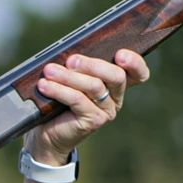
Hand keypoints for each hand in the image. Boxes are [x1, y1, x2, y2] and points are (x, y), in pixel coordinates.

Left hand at [25, 48, 147, 165]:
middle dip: (93, 65)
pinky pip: (78, 100)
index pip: (138, 73)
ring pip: (94, 86)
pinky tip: (45, 85)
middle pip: (116, 76)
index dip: (135, 63)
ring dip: (69, 76)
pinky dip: (59, 90)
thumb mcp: (72, 76)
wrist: (48, 131)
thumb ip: (78, 65)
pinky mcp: (94, 121)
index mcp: (115, 82)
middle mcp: (116, 97)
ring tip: (49, 71)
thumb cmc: (59, 99)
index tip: (120, 54)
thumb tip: (70, 52)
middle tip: (71, 60)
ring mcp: (107, 110)